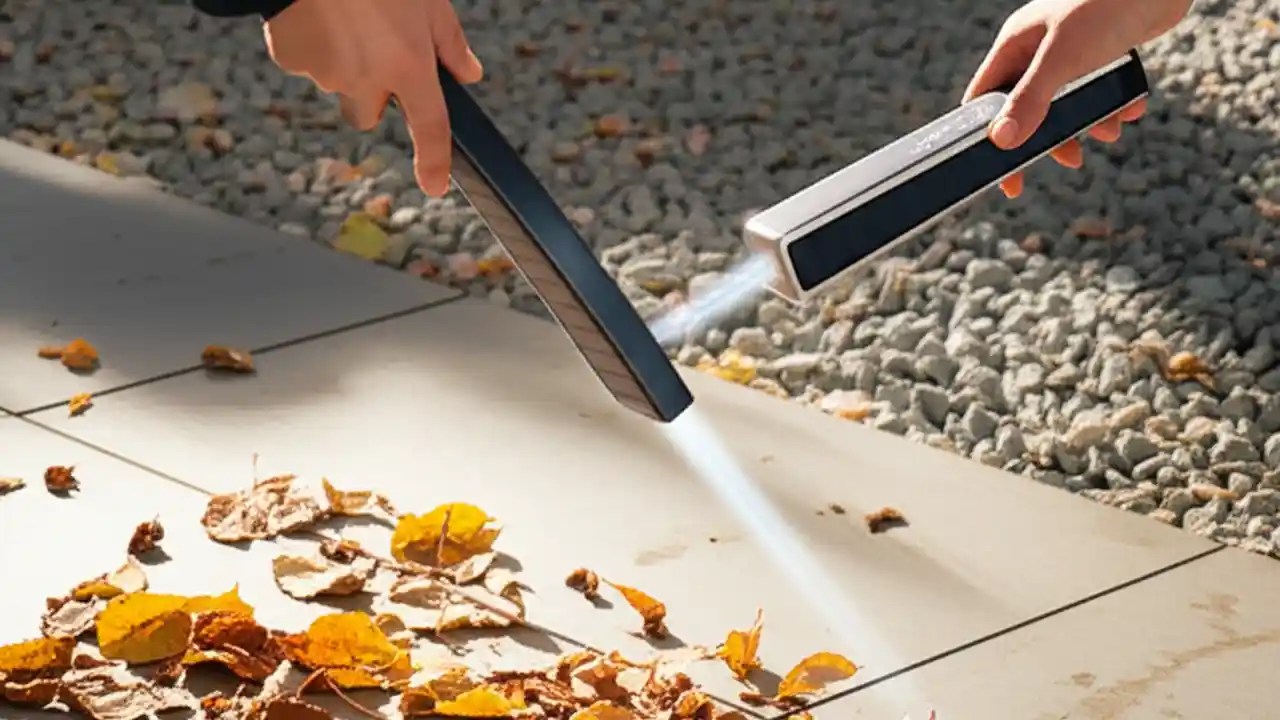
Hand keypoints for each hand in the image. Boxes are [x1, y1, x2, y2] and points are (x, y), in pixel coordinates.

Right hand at [262, 0, 483, 196]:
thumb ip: (450, 42)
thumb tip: (470, 75)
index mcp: (409, 65)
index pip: (430, 127)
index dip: (434, 161)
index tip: (435, 186)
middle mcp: (368, 79)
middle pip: (369, 114)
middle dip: (371, 95)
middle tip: (372, 49)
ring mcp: (326, 74)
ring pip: (338, 86)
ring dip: (342, 65)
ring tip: (342, 17)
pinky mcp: (291, 61)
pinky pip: (307, 65)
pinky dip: (313, 47)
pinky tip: (315, 13)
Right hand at [963, 0, 1191, 197]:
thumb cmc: (1104, 9)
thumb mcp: (1061, 60)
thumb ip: (1030, 100)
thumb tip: (1001, 141)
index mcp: (1015, 44)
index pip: (985, 98)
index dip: (989, 136)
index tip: (1000, 173)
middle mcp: (1036, 47)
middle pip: (1028, 105)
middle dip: (1050, 135)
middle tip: (1069, 159)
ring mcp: (1069, 48)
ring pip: (1067, 101)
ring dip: (1088, 122)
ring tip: (1109, 133)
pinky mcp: (1101, 49)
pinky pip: (1098, 88)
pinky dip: (1112, 104)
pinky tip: (1131, 108)